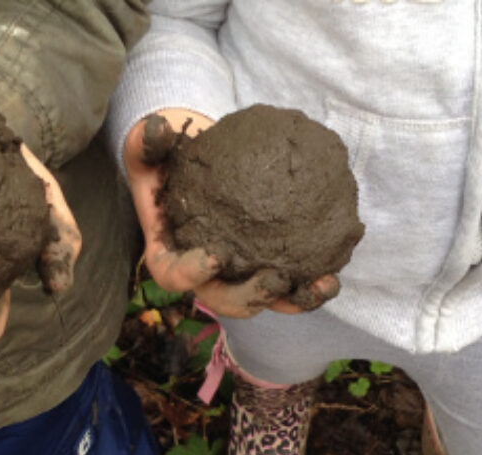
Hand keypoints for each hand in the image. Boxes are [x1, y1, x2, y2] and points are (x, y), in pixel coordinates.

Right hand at [122, 109, 338, 317]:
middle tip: (275, 278)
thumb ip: (148, 142)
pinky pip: (288, 284)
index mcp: (170, 256)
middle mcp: (204, 276)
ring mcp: (237, 275)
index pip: (175, 275)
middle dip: (252, 296)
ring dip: (294, 299)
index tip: (217, 255)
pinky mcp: (264, 266)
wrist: (198, 166)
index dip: (194, 272)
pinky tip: (332, 272)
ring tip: (323, 284)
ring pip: (264, 301)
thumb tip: (157, 127)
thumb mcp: (150, 149)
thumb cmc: (168, 162)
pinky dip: (310, 285)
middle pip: (225, 300)